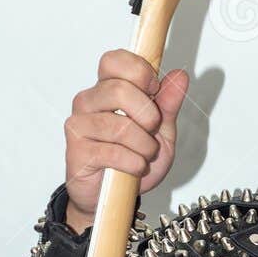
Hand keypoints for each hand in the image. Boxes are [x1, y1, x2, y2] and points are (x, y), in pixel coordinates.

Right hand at [63, 48, 190, 228]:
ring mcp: (79, 124)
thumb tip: (180, 76)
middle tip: (153, 129)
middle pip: (118, 90)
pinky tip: (135, 168)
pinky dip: (134, 163)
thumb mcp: (161, 132)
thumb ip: (168, 104)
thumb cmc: (133, 159)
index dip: (138, 71)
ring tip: (145, 155)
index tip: (154, 89)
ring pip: (119, 125)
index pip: (114, 60)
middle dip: (147, 113)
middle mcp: (89, 101)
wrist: (112, 196)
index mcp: (107, 88)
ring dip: (144, 145)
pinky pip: (113, 152)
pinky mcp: (76, 150)